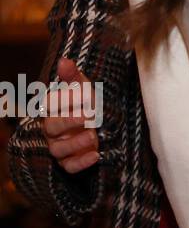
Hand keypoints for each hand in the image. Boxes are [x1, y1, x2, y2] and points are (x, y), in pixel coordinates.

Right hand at [42, 58, 99, 173]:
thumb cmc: (85, 103)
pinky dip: (81, 163)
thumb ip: (73, 77)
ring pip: (58, 150)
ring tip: (94, 135)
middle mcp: (52, 130)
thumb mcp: (83, 88)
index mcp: (52, 111)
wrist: (99, 124)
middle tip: (89, 115)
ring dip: (75, 143)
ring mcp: (60, 147)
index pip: (49, 106)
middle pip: (52, 128)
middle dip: (69, 122)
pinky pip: (69, 167)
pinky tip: (95, 155)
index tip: (84, 94)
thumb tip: (64, 60)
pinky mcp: (70, 161)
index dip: (63, 101)